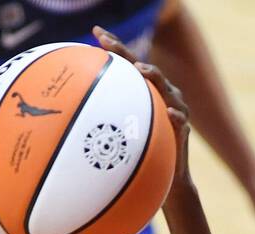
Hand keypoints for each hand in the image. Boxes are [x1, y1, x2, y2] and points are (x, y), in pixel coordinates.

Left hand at [94, 27, 190, 189]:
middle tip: (108, 43)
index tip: (95, 32)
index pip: (128, 64)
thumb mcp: (119, 138)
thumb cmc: (139, 157)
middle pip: (144, 68)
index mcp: (145, 92)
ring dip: (154, 77)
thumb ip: (105, 122)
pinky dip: (175, 115)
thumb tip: (72, 118)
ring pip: (166, 88)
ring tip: (141, 70)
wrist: (165, 180)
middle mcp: (161, 95)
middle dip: (126, 53)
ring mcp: (175, 110)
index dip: (114, 46)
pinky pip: (180, 121)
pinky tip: (169, 112)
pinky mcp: (182, 130)